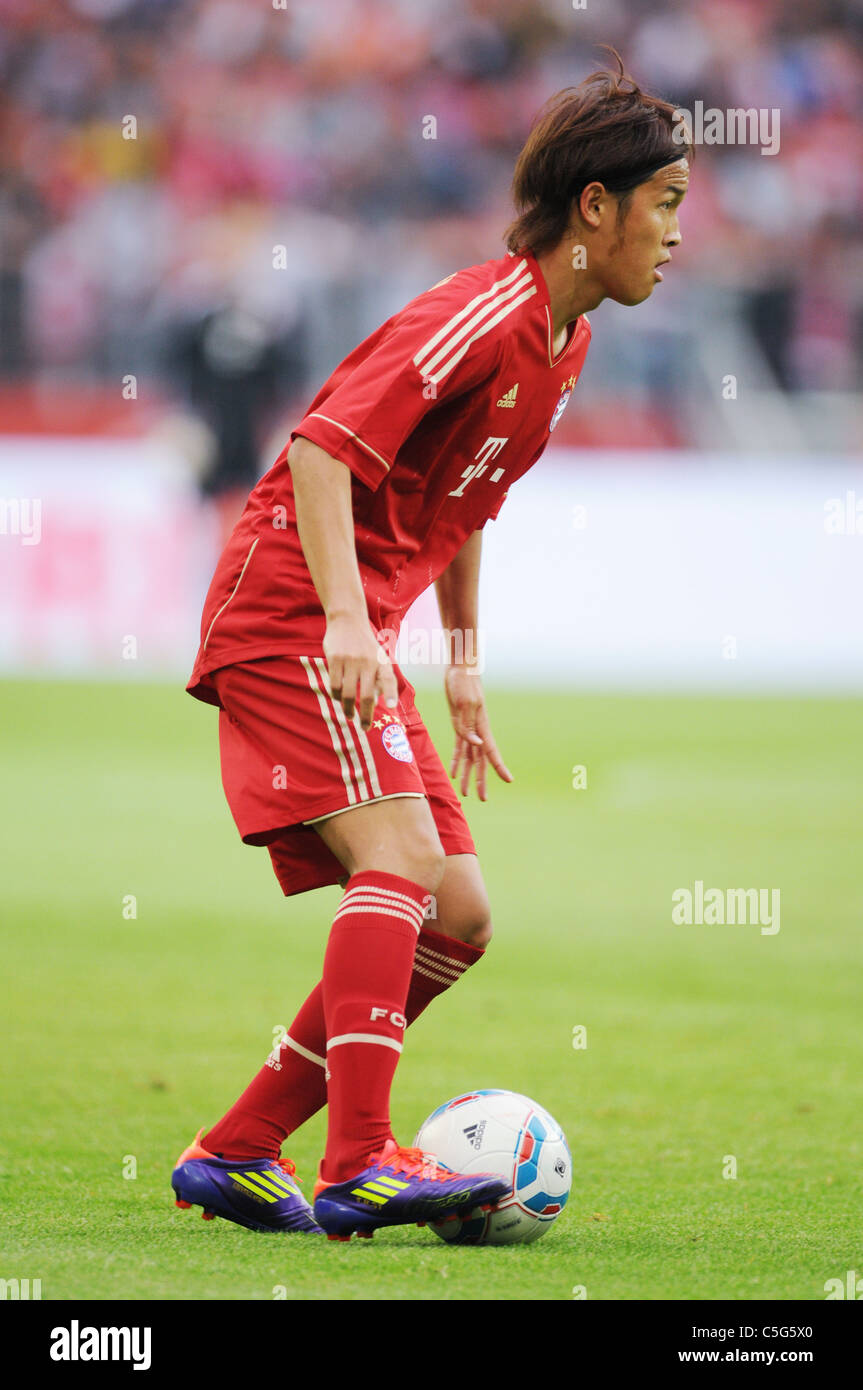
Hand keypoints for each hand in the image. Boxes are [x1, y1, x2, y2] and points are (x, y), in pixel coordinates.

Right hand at [324, 612, 397, 728]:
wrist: (347, 620)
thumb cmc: (365, 645)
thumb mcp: (378, 657)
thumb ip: (381, 677)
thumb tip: (383, 700)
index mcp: (381, 662)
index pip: (389, 680)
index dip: (390, 694)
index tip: (390, 707)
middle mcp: (368, 662)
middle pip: (367, 695)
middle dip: (365, 715)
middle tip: (364, 727)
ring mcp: (351, 660)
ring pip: (348, 694)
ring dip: (348, 709)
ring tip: (349, 715)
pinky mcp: (335, 658)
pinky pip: (334, 685)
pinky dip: (336, 696)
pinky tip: (339, 699)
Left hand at [445, 664, 511, 800]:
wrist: (459, 670)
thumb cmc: (464, 683)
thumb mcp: (465, 702)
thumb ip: (467, 725)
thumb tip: (474, 743)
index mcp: (482, 726)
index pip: (491, 751)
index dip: (499, 767)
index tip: (509, 781)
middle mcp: (477, 731)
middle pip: (480, 761)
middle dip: (481, 780)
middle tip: (483, 798)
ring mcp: (468, 728)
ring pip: (468, 758)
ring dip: (467, 775)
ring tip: (466, 793)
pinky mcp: (458, 724)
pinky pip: (458, 747)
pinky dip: (456, 760)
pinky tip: (454, 772)